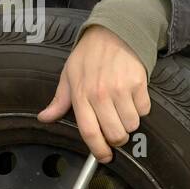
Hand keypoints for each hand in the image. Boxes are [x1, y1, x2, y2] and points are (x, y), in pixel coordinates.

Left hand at [36, 25, 150, 162]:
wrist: (113, 32)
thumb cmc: (88, 56)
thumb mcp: (69, 76)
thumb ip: (59, 101)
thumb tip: (44, 118)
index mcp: (81, 95)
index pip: (89, 132)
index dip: (98, 150)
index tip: (104, 157)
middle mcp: (100, 94)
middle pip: (115, 134)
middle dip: (117, 139)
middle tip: (116, 132)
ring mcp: (121, 89)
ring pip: (132, 125)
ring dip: (129, 123)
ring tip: (123, 110)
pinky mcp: (139, 83)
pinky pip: (145, 110)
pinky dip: (141, 109)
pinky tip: (132, 98)